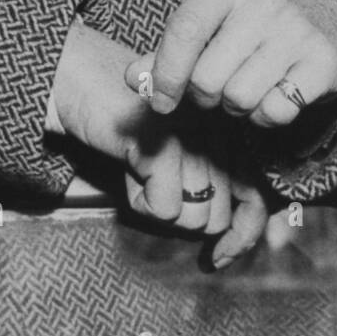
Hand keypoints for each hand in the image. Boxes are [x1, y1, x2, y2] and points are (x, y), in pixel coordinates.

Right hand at [48, 19, 267, 265]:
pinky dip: (139, 201)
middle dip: (181, 214)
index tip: (218, 257)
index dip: (241, 237)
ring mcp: (193, 133)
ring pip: (192, 220)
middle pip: (218, 219)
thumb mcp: (179, 154)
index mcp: (229, 130)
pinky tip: (128, 168)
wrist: (79, 78)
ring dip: (157, 207)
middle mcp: (220, 128)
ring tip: (139, 169)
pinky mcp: (163, 143)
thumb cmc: (127, 125)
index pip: (257, 201)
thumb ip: (210, 185)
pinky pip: (164, 211)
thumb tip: (229, 249)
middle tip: (152, 179)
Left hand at [123, 0, 336, 126]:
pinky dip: (269, 116)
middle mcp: (264, 2)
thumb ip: (173, 50)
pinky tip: (277, 95)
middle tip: (221, 87)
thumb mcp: (220, 21)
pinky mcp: (323, 63)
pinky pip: (276, 111)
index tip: (160, 101)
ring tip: (250, 86)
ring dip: (238, 107)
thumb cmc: (265, 22)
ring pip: (239, 99)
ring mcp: (296, 31)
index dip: (164, 73)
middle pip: (207, 78)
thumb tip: (131, 78)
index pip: (183, 30)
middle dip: (206, 96)